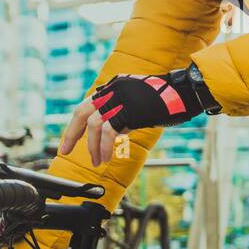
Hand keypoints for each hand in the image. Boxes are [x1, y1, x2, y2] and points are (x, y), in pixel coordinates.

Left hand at [60, 68, 211, 166]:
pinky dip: (105, 147)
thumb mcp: (137, 103)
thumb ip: (121, 112)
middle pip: (82, 112)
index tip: (70, 140)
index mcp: (113, 87)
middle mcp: (112, 90)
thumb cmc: (166, 101)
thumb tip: (109, 131)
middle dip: (72, 134)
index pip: (87, 106)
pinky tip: (106, 158)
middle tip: (65, 150)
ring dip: (93, 147)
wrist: (183, 94)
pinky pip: (108, 132)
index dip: (76, 124)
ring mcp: (119, 99)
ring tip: (97, 161)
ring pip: (94, 126)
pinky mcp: (127, 110)